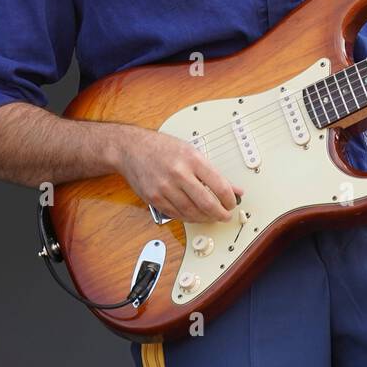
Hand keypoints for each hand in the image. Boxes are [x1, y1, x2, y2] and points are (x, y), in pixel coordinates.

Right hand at [114, 127, 243, 223]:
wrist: (132, 148)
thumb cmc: (162, 148)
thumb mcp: (192, 152)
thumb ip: (213, 172)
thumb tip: (234, 188)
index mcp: (192, 159)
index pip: (220, 186)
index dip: (230, 199)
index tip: (232, 203)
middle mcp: (179, 173)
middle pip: (206, 203)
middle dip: (220, 214)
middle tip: (225, 215)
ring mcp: (165, 187)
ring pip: (191, 213)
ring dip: (204, 218)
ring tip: (211, 216)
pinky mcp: (154, 198)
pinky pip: (176, 215)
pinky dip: (188, 217)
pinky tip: (194, 215)